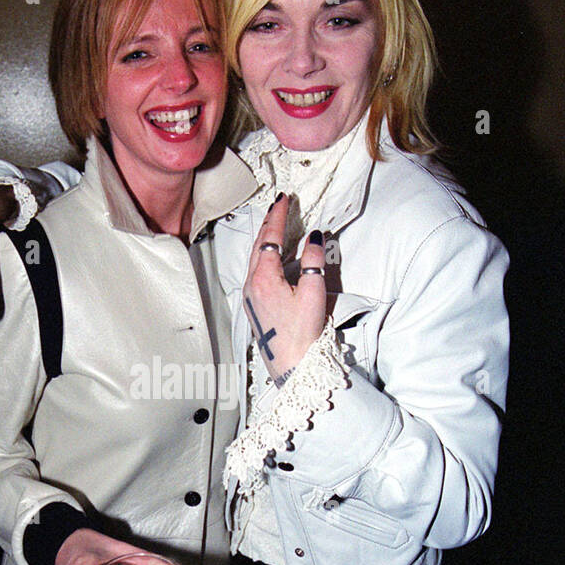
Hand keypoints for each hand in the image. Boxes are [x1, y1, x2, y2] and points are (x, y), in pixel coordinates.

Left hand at [243, 194, 327, 381]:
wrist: (290, 364)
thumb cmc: (302, 334)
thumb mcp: (314, 293)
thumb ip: (313, 261)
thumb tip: (314, 237)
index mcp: (265, 278)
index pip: (270, 237)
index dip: (278, 216)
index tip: (284, 200)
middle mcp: (252, 284)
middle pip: (258, 244)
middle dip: (269, 222)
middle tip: (278, 206)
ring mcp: (250, 295)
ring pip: (255, 257)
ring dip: (265, 238)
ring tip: (275, 224)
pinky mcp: (253, 305)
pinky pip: (255, 270)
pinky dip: (263, 255)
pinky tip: (272, 255)